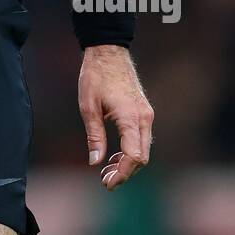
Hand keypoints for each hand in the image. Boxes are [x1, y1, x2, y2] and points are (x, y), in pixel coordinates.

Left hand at [78, 45, 152, 190]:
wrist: (108, 51)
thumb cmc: (96, 76)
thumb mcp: (88, 107)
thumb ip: (94, 136)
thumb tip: (95, 163)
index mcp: (130, 117)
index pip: (133, 156)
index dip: (122, 173)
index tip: (107, 182)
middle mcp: (144, 117)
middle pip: (142, 157)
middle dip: (125, 172)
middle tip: (105, 181)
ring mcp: (146, 114)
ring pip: (143, 149)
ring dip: (127, 163)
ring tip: (106, 171)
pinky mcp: (144, 111)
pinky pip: (141, 138)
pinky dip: (130, 151)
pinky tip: (114, 156)